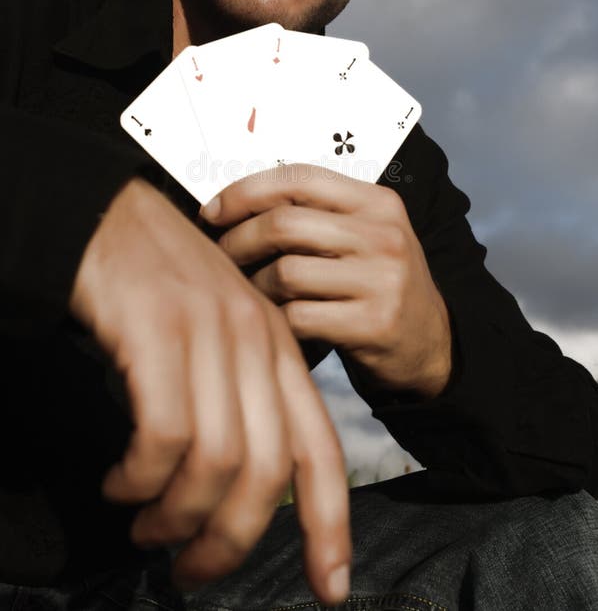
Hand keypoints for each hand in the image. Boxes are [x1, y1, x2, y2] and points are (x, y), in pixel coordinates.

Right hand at [69, 177, 350, 603]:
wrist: (114, 219)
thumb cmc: (163, 286)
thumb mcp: (223, 336)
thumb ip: (243, 398)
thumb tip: (237, 489)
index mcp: (279, 350)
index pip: (321, 449)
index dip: (330, 523)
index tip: (328, 585)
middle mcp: (256, 344)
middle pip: (269, 472)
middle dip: (233, 542)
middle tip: (192, 570)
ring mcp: (210, 336)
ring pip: (217, 462)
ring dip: (177, 514)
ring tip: (146, 522)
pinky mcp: (160, 332)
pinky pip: (163, 434)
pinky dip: (141, 476)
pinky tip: (121, 480)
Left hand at [200, 165, 451, 397]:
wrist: (432, 341)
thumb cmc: (377, 281)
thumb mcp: (364, 235)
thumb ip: (315, 214)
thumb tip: (233, 205)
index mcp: (377, 201)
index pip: (299, 177)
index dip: (246, 191)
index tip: (213, 211)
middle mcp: (384, 234)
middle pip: (284, 224)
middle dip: (238, 240)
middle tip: (222, 256)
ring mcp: (382, 279)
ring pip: (286, 272)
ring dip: (256, 286)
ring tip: (253, 293)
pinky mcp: (374, 324)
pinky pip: (299, 317)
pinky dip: (276, 320)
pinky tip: (275, 321)